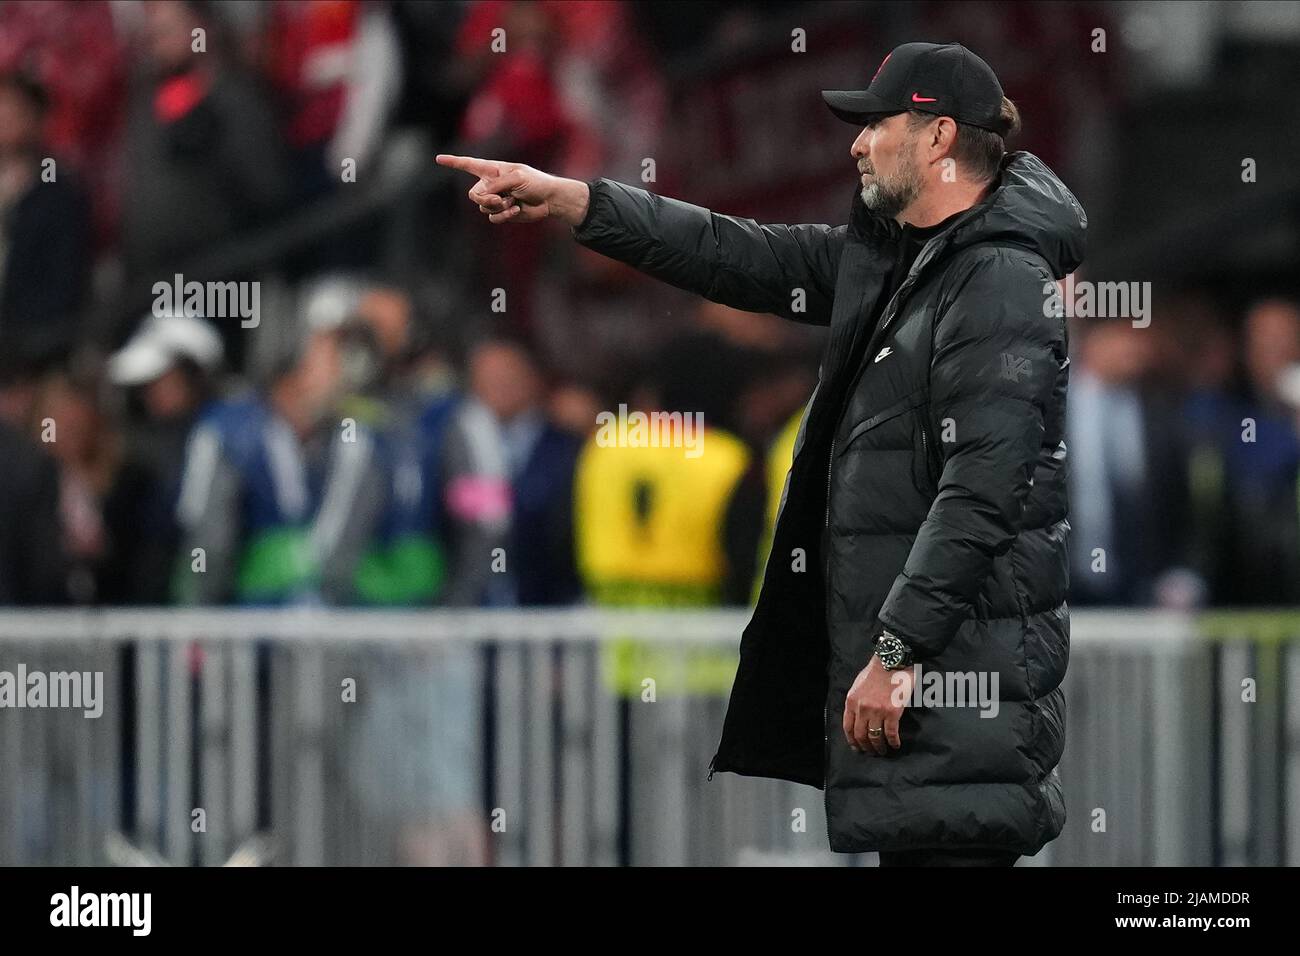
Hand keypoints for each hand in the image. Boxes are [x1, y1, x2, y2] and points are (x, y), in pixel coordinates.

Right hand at [435, 154, 589, 225]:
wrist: (549, 200)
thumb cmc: (536, 182)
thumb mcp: (517, 177)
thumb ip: (498, 184)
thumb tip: (485, 196)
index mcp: (493, 170)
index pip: (469, 165)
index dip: (453, 162)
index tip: (438, 159)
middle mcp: (491, 184)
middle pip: (474, 194)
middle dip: (485, 199)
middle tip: (500, 199)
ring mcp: (495, 199)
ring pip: (483, 207)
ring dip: (498, 207)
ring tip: (513, 202)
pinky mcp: (502, 212)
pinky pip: (492, 217)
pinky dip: (503, 216)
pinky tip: (515, 210)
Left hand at [842, 655, 914, 755]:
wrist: (892, 661)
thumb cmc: (876, 671)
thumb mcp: (858, 685)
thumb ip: (856, 701)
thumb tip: (858, 716)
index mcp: (851, 701)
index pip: (848, 727)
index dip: (852, 741)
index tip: (856, 748)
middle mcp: (862, 708)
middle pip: (860, 735)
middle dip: (865, 747)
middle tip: (871, 752)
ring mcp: (877, 711)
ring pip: (875, 737)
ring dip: (879, 747)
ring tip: (883, 751)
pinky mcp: (892, 712)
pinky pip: (891, 733)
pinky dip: (893, 742)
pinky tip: (896, 745)